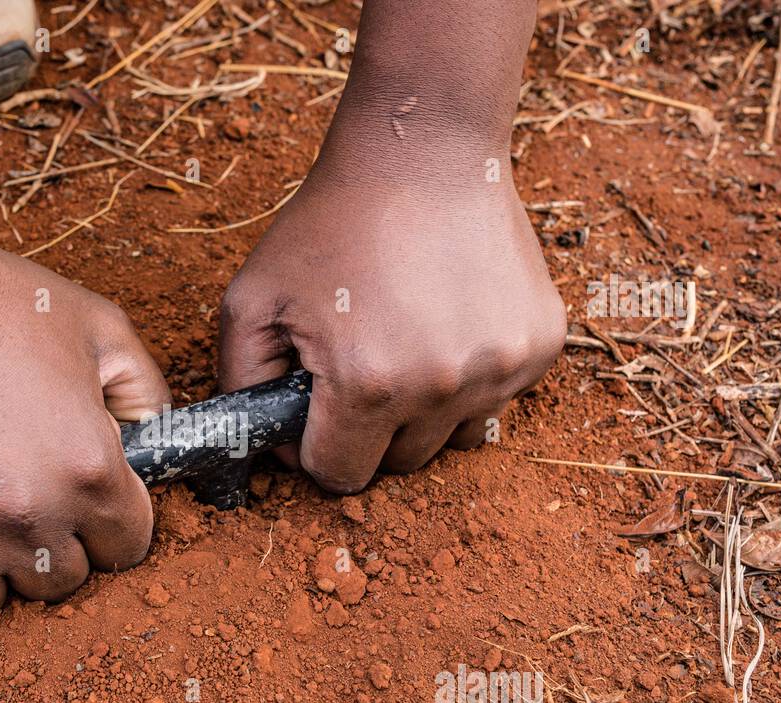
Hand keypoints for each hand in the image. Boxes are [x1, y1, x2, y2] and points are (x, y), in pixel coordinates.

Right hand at [0, 201, 169, 617]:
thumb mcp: (95, 324)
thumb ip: (144, 391)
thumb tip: (155, 442)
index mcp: (89, 470)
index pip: (127, 549)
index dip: (109, 521)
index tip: (83, 499)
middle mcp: (27, 518)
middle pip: (61, 582)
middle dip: (50, 542)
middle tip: (15, 487)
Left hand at [219, 173, 565, 493]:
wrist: (424, 148)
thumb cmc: (331, 221)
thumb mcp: (250, 299)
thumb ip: (239, 385)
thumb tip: (270, 448)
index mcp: (367, 385)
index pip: (338, 476)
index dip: (313, 448)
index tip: (311, 410)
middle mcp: (443, 388)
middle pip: (397, 464)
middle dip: (367, 430)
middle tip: (355, 363)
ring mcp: (502, 368)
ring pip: (451, 439)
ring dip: (423, 412)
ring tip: (404, 342)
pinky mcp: (541, 345)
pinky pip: (496, 399)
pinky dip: (469, 378)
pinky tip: (447, 321)